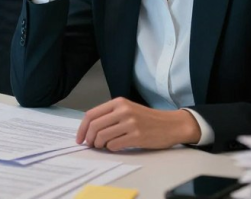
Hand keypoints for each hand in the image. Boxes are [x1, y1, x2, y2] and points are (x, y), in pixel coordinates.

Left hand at [76, 98, 200, 150]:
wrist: (171, 125)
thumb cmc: (147, 119)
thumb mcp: (128, 109)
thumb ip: (110, 115)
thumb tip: (89, 129)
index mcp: (118, 102)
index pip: (91, 114)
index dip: (82, 128)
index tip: (79, 138)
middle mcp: (123, 111)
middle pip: (95, 126)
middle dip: (89, 138)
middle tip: (91, 144)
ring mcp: (130, 123)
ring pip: (102, 137)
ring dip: (99, 145)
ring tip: (103, 146)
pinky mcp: (137, 136)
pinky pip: (114, 145)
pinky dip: (110, 149)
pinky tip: (115, 147)